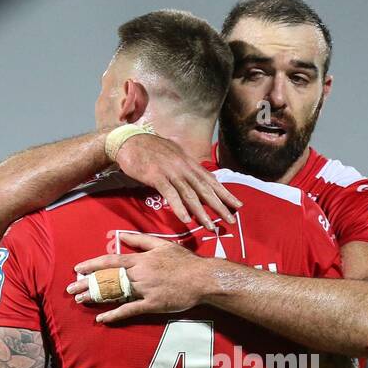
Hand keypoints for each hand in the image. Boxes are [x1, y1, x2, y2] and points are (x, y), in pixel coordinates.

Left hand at [67, 232, 216, 324]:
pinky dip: (114, 314)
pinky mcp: (152, 304)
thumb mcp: (162, 245)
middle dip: (87, 283)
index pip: (110, 261)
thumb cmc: (184, 261)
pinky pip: (129, 310)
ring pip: (115, 294)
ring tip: (80, 300)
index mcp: (140, 260)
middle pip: (108, 279)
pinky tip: (101, 318)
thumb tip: (122, 236)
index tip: (77, 268)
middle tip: (70, 288)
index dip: (92, 265)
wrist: (202, 279)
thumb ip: (140, 240)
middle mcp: (139, 275)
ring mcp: (145, 290)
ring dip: (95, 298)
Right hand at [113, 133, 240, 230]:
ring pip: (190, 194)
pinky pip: (170, 194)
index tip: (238, 205)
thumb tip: (196, 174)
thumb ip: (185, 165)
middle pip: (205, 189)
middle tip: (231, 221)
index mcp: (189, 162)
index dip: (225, 193)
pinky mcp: (156, 176)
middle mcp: (183, 167)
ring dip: (201, 212)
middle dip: (220, 206)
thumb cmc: (150, 148)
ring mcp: (170, 171)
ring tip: (211, 226)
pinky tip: (186, 219)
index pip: (211, 180)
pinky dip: (179, 207)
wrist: (128, 140)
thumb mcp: (173, 154)